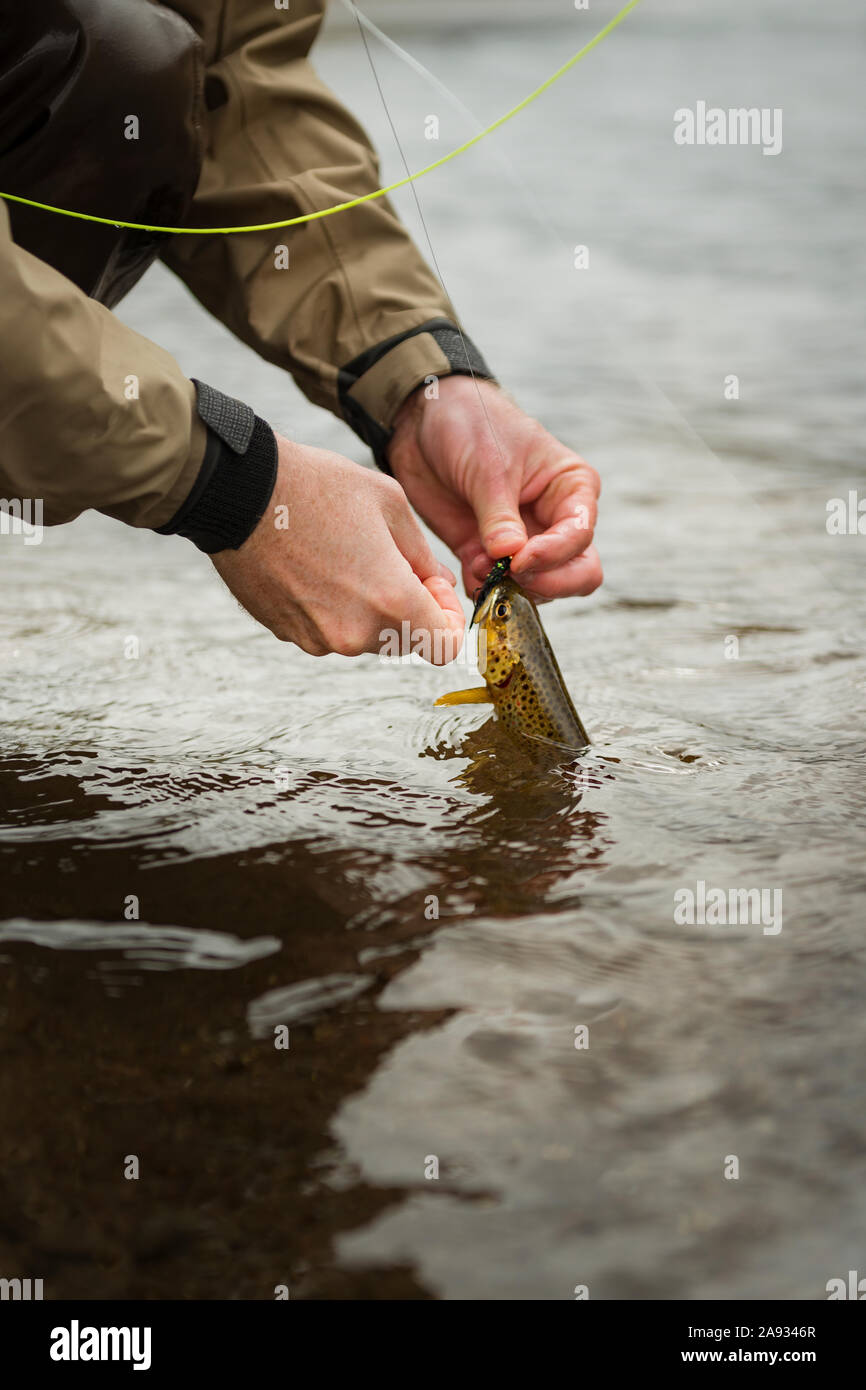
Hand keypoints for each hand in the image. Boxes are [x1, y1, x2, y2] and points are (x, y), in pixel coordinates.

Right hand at [211, 435, 464, 660]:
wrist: (240, 492)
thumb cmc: (317, 487)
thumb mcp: (391, 505)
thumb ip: (424, 556)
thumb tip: (439, 585)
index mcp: (391, 602)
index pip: (444, 647)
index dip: (447, 618)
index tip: (431, 587)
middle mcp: (356, 633)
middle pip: (404, 641)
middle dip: (408, 608)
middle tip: (387, 562)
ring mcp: (318, 639)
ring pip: (364, 636)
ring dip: (367, 608)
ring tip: (344, 556)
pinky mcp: (288, 634)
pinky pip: (327, 630)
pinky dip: (331, 608)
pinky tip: (315, 566)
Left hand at [387, 376, 601, 600]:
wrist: (426, 420)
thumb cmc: (472, 424)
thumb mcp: (489, 467)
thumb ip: (500, 516)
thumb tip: (511, 556)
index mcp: (571, 489)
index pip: (580, 536)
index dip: (554, 555)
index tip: (519, 560)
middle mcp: (555, 519)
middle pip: (577, 572)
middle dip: (546, 582)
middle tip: (510, 576)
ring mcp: (524, 540)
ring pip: (539, 586)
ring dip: (511, 586)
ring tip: (479, 563)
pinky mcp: (488, 552)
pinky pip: (498, 586)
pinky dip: (485, 587)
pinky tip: (469, 569)